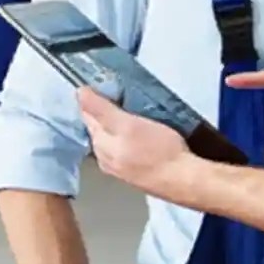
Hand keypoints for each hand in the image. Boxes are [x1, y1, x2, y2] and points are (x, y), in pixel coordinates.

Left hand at [76, 87, 193, 197]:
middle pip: (98, 126)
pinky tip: (141, 131)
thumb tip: (80, 93)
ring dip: (117, 122)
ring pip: (112, 137)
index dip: (93, 97)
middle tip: (118, 92)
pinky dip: (129, 134)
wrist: (184, 180)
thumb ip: (102, 110)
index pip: (87, 114)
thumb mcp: (128, 124)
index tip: (103, 83)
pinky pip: (125, 146)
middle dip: (104, 110)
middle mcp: (105, 158)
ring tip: (131, 108)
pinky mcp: (135, 171)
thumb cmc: (160, 151)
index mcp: (100, 145)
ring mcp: (120, 167)